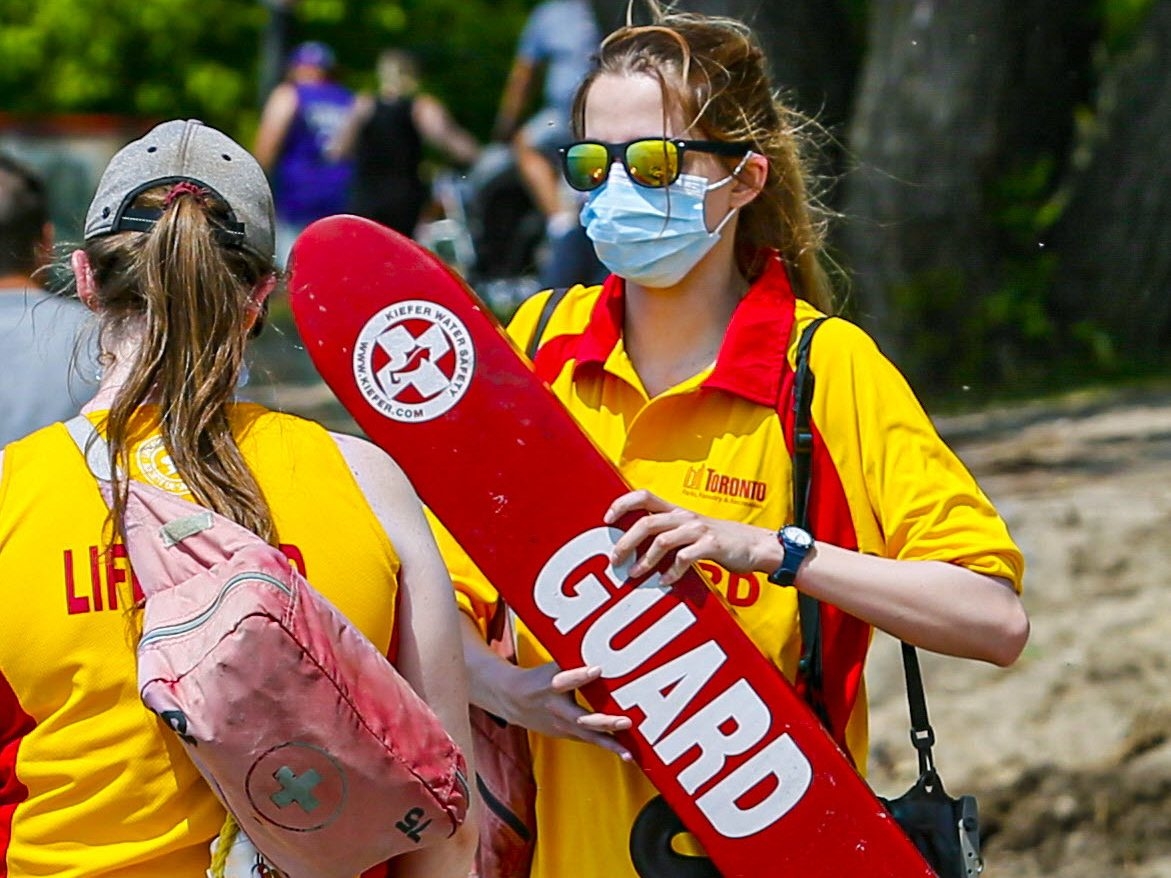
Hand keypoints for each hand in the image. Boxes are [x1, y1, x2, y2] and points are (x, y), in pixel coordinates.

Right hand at [500, 661, 632, 760]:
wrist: (514, 701)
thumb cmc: (540, 679)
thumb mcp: (552, 667)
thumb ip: (573, 663)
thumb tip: (604, 652)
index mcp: (551, 686)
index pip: (565, 680)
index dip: (581, 675)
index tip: (598, 669)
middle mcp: (557, 709)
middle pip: (582, 718)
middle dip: (604, 722)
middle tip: (625, 721)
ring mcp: (562, 726)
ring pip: (588, 736)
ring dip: (610, 744)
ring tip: (628, 753)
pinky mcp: (568, 735)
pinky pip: (590, 741)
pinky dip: (608, 747)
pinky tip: (627, 754)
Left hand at [603, 489, 778, 585]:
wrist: (756, 545)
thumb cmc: (719, 540)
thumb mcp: (691, 531)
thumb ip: (668, 534)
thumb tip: (636, 547)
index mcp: (677, 511)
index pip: (644, 496)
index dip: (622, 503)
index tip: (607, 519)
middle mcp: (685, 516)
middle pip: (647, 521)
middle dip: (626, 541)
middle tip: (614, 559)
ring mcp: (699, 529)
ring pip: (662, 540)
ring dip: (644, 560)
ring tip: (634, 574)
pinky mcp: (711, 545)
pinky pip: (684, 558)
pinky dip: (672, 572)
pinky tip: (666, 582)